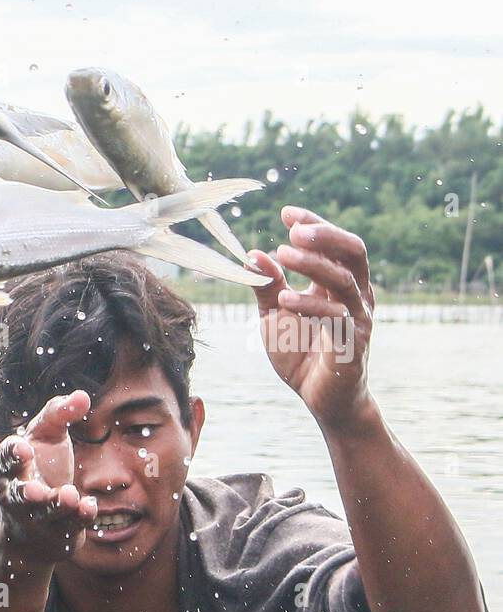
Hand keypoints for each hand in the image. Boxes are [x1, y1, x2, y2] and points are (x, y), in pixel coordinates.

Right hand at [0, 393, 98, 562]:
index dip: (12, 454)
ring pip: (43, 513)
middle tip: (33, 489)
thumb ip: (59, 414)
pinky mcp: (56, 532)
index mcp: (9, 467)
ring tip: (69, 495)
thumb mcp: (45, 437)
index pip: (5, 459)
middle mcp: (16, 494)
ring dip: (55, 505)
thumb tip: (82, 395)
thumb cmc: (41, 468)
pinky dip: (78, 516)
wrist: (33, 526)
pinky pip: (67, 525)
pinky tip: (89, 507)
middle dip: (23, 492)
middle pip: (16, 494)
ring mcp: (35, 516)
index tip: (23, 449)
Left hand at [248, 206, 376, 433]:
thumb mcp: (274, 315)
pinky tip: (285, 298)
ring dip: (314, 265)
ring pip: (346, 281)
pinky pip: (336, 318)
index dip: (314, 224)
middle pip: (353, 252)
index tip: (286, 212)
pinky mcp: (353, 344)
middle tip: (294, 230)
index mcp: (338, 284)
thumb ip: (267, 286)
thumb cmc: (301, 354)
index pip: (334, 243)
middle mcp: (355, 296)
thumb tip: (253, 254)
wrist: (321, 399)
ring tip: (283, 256)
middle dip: (325, 236)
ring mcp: (357, 319)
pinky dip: (310, 305)